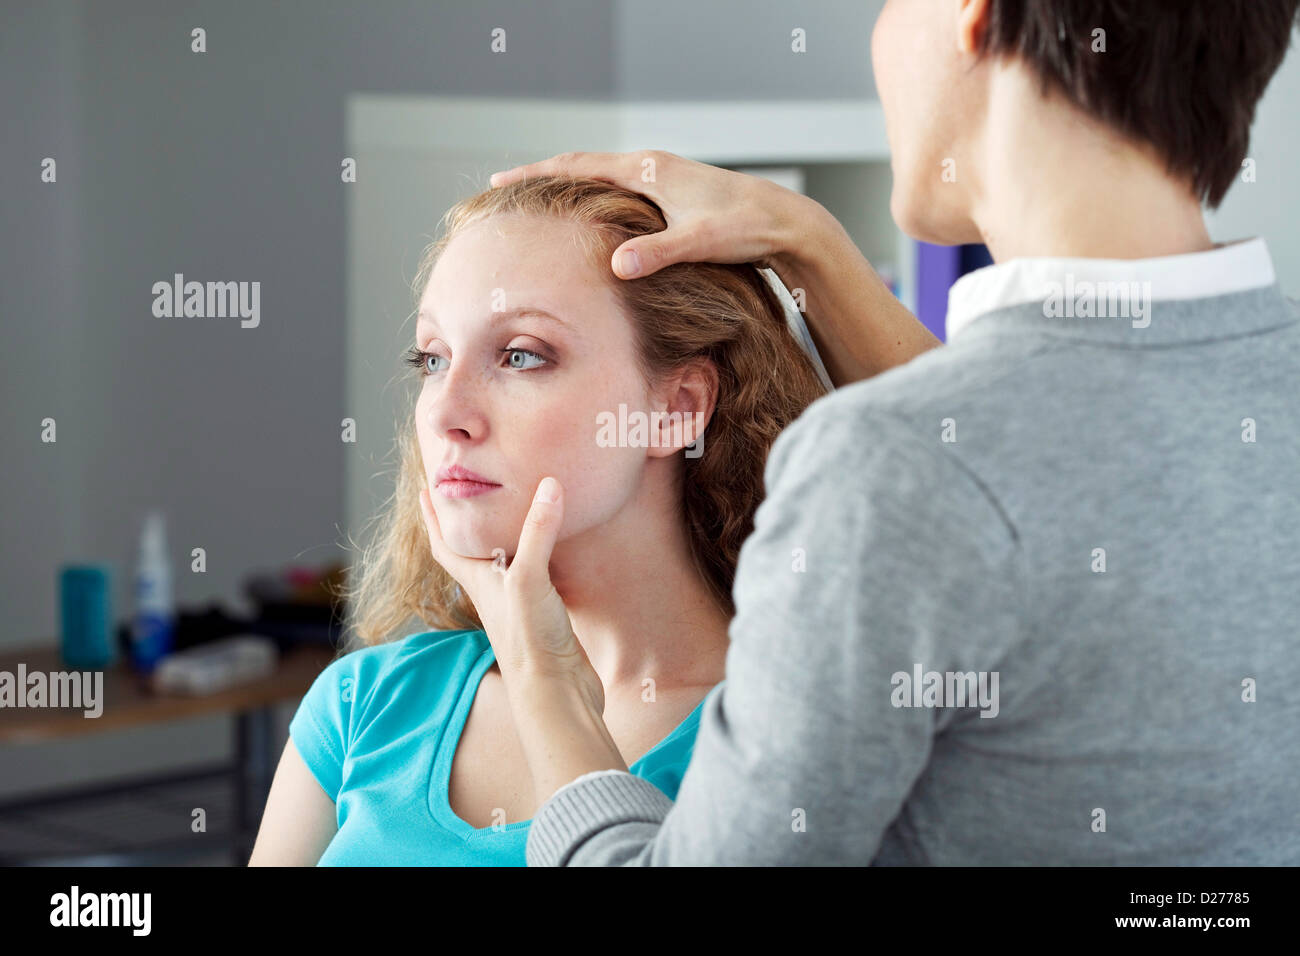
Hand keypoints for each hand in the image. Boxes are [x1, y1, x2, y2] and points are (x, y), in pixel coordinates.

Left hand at [418, 476, 604, 714]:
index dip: (433, 517)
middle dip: (464, 523)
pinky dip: (538, 555)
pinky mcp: (544, 614)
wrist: (558, 693)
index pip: (445, 544)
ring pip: (503, 563)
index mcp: (478, 581)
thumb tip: (549, 484)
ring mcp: (518, 604)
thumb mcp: (528, 578)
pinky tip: (552, 546)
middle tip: (465, 491)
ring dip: (500, 538)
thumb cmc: (530, 641)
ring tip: (506, 510)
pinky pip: (536, 575)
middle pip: (470, 552)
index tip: (426, 489)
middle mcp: (493, 591)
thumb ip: (537, 531)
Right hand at [489, 149, 828, 278]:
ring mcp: (662, 179)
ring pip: (601, 179)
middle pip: (583, 166)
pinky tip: (589, 221)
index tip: (501, 181)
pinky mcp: (672, 196)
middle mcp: (651, 167)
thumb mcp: (697, 242)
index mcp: (648, 170)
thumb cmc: (743, 227)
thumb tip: (617, 266)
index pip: (578, 166)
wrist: (783, 222)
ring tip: (539, 205)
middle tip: (506, 191)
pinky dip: (595, 201)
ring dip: (569, 189)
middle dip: (543, 179)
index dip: (537, 175)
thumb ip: (656, 253)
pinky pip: (619, 192)